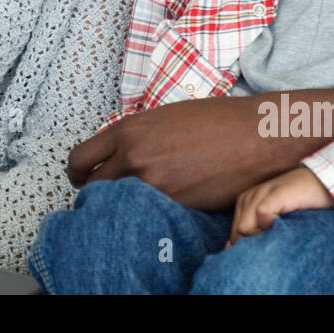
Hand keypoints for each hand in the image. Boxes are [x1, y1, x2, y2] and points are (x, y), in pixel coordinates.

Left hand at [67, 97, 278, 209]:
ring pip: (118, 205)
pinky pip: (148, 215)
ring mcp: (153, 183)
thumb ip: (137, 136)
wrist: (255, 135)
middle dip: (96, 193)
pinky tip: (161, 209)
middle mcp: (133, 156)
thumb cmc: (217, 120)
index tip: (83, 178)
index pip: (80, 159)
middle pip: (92, 187)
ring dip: (122, 206)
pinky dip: (150, 215)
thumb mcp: (165, 117)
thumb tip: (122, 154)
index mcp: (128, 130)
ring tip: (136, 204)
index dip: (78, 173)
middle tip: (108, 196)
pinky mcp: (175, 204)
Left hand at [228, 167, 333, 246]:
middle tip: (275, 239)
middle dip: (252, 243)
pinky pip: (262, 213)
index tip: (265, 249)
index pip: (234, 234)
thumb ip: (252, 233)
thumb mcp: (272, 221)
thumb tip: (229, 248)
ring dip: (262, 235)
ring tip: (281, 230)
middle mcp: (248, 197)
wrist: (322, 184)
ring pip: (245, 226)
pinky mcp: (276, 193)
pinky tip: (284, 222)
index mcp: (244, 203)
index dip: (247, 247)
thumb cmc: (299, 206)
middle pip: (238, 233)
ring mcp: (261, 194)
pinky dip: (271, 223)